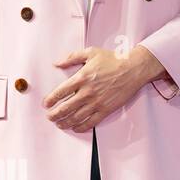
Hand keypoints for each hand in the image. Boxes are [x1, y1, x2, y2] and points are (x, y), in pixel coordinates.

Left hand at [43, 45, 169, 129]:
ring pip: (76, 117)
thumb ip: (71, 57)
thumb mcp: (91, 52)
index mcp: (82, 77)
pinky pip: (91, 122)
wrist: (133, 68)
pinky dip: (81, 127)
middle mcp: (87, 92)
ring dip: (65, 122)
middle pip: (65, 108)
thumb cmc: (113, 59)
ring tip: (59, 124)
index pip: (60, 92)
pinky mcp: (106, 109)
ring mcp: (97, 102)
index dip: (50, 100)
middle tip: (49, 117)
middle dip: (54, 115)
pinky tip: (75, 127)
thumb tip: (56, 63)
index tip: (46, 104)